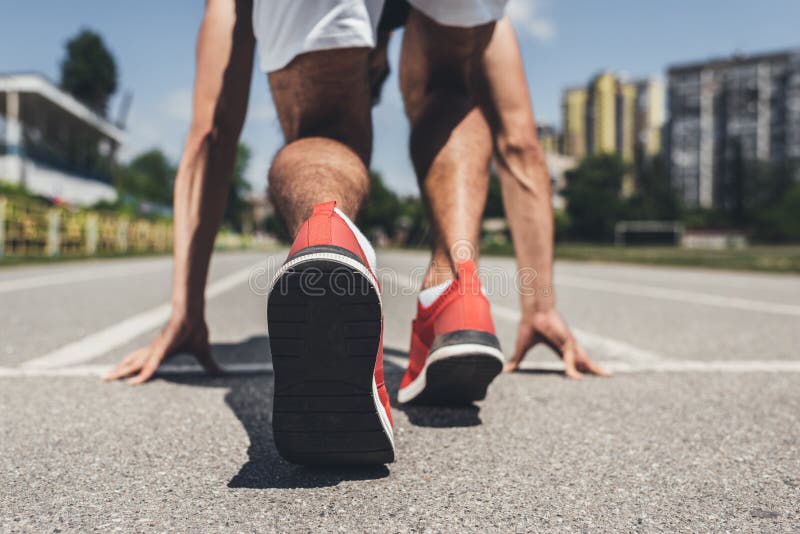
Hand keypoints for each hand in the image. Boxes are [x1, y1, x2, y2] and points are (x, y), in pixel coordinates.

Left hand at [103, 316, 221, 383]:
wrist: (194, 314)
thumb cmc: (196, 329)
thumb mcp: (203, 353)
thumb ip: (208, 364)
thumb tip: (221, 373)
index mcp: (161, 352)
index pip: (142, 363)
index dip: (131, 369)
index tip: (121, 377)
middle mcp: (154, 351)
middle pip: (132, 363)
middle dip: (118, 371)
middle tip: (103, 378)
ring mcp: (156, 350)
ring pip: (135, 364)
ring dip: (121, 372)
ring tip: (106, 378)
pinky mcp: (162, 349)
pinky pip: (150, 366)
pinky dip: (142, 374)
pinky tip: (134, 382)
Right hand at [504, 308, 609, 378]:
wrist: (533, 311)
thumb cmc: (528, 325)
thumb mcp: (522, 347)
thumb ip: (517, 360)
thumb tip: (506, 370)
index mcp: (559, 347)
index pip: (572, 361)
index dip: (578, 368)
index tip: (584, 375)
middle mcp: (567, 346)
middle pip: (583, 360)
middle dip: (594, 367)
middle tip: (608, 374)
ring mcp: (569, 344)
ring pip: (583, 360)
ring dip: (594, 368)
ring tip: (607, 375)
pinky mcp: (567, 341)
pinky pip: (572, 359)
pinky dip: (575, 369)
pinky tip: (578, 378)